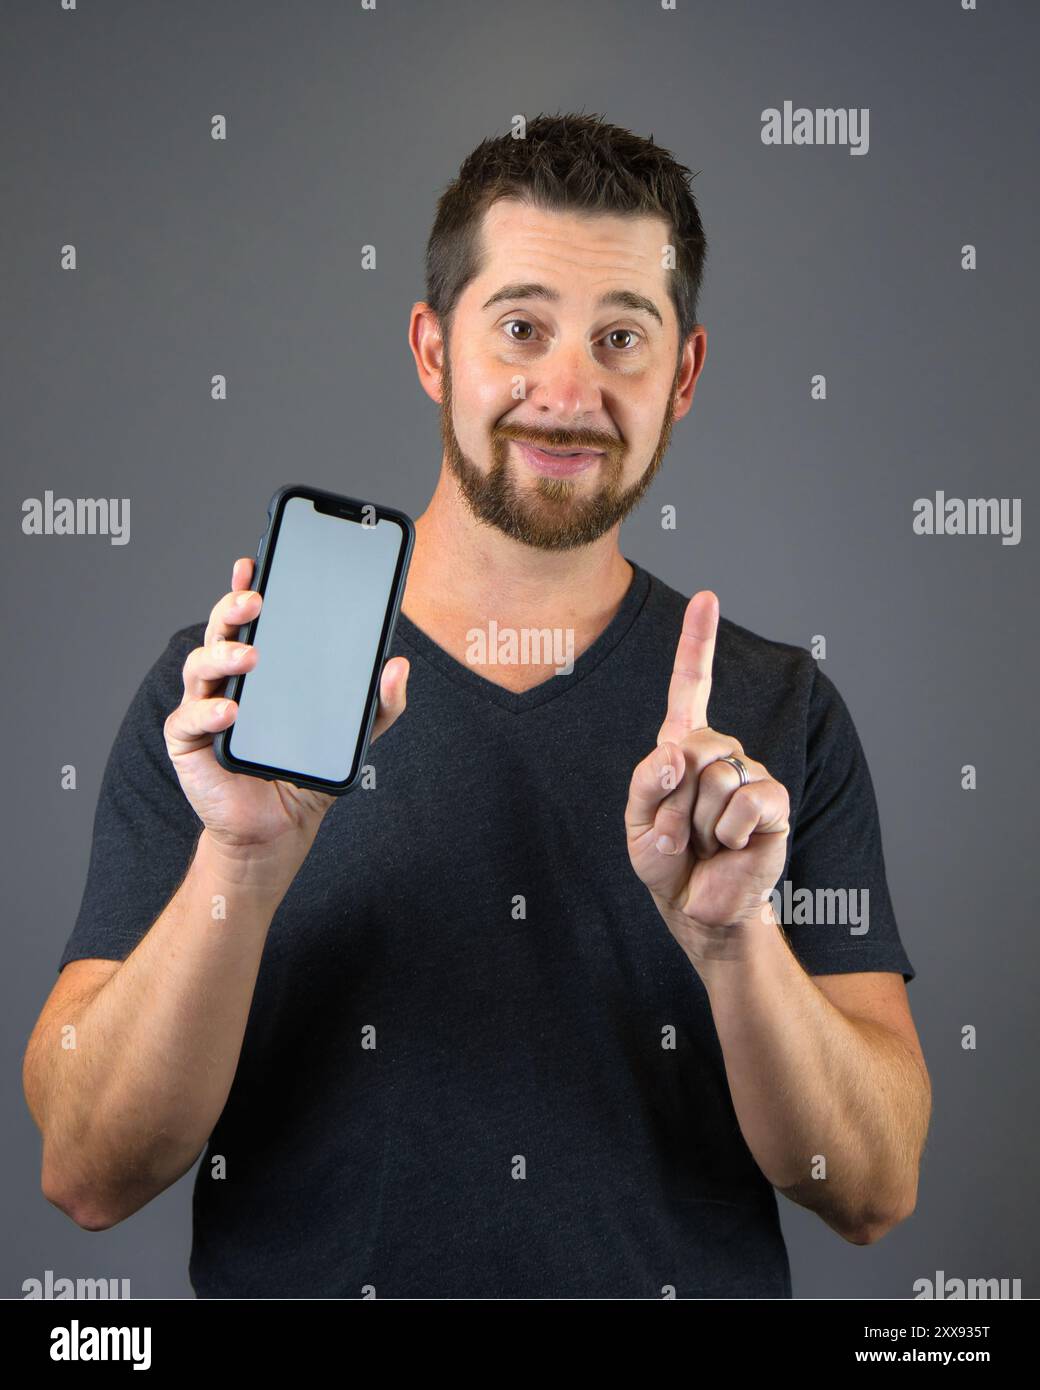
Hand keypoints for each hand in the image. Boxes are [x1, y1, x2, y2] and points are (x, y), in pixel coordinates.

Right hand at [163, 556, 409, 857]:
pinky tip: (229, 711)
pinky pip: (188, 719)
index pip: (252, 617)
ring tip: (251, 655)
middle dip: (234, 606)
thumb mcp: (353, 734)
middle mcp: (228, 677)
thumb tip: (398, 665)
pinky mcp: (188, 742)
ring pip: (199, 665)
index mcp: (262, 666)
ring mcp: (204, 706)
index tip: (256, 562)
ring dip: (223, 653)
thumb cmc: (305, 769)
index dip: (247, 585)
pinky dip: (207, 712)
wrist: (277, 827)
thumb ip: (380, 703)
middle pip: (222, 629)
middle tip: (256, 598)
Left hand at [624, 591, 789, 962]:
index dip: (697, 642)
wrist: (700, 908)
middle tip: (680, 830)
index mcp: (683, 746)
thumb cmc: (668, 862)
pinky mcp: (774, 803)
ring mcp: (752, 774)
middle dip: (673, 797)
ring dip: (696, 823)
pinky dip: (726, 836)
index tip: (707, 598)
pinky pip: (743, 804)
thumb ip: (646, 784)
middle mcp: (721, 751)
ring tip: (704, 843)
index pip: (690, 686)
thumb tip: (676, 756)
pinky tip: (731, 848)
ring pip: (714, 779)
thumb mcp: (636, 824)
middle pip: (692, 745)